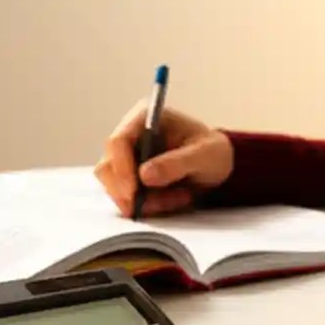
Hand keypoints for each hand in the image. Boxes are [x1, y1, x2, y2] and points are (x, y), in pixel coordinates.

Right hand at [94, 103, 234, 217]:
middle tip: (158, 204)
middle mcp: (129, 136)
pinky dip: (149, 206)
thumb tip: (144, 175)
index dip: (121, 168)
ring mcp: (126, 159)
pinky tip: (174, 199)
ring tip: (179, 197)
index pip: (118, 141)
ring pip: (115, 187)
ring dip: (145, 201)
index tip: (133, 192)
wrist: (217, 166)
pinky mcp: (129, 179)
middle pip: (108, 167)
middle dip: (130, 191)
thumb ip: (176, 163)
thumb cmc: (212, 152)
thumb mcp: (203, 155)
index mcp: (144, 118)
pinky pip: (127, 199)